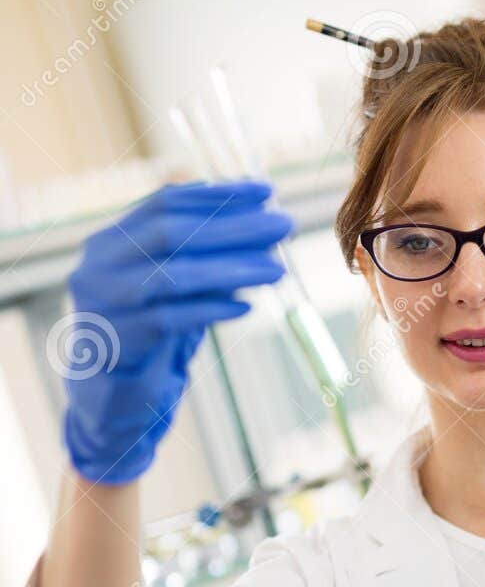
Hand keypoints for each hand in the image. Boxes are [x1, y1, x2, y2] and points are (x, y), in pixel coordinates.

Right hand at [62, 181, 289, 483]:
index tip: (266, 192)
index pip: (165, 202)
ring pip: (173, 276)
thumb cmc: (146, 331)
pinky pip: (171, 320)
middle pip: (170, 233)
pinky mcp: (117, 343)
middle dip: (233, 227)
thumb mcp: (168, 285)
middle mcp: (98, 265)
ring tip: (278, 268)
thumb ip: (197, 253)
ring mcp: (103, 304)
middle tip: (284, 225)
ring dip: (232, 268)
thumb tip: (259, 220)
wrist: (107, 395)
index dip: (217, 195)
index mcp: (109, 241)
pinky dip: (212, 309)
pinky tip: (247, 306)